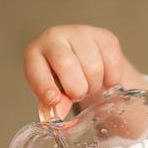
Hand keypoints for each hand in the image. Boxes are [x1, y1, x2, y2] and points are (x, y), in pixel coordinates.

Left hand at [23, 25, 147, 113]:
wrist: (81, 59)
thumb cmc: (62, 78)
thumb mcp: (53, 91)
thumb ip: (56, 103)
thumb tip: (58, 114)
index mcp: (35, 53)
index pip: (37, 70)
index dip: (45, 87)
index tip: (54, 100)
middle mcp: (55, 38)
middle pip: (67, 65)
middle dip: (76, 88)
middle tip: (78, 94)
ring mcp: (81, 33)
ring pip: (93, 67)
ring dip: (94, 85)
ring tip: (89, 86)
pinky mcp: (104, 36)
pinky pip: (113, 62)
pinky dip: (111, 79)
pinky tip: (104, 80)